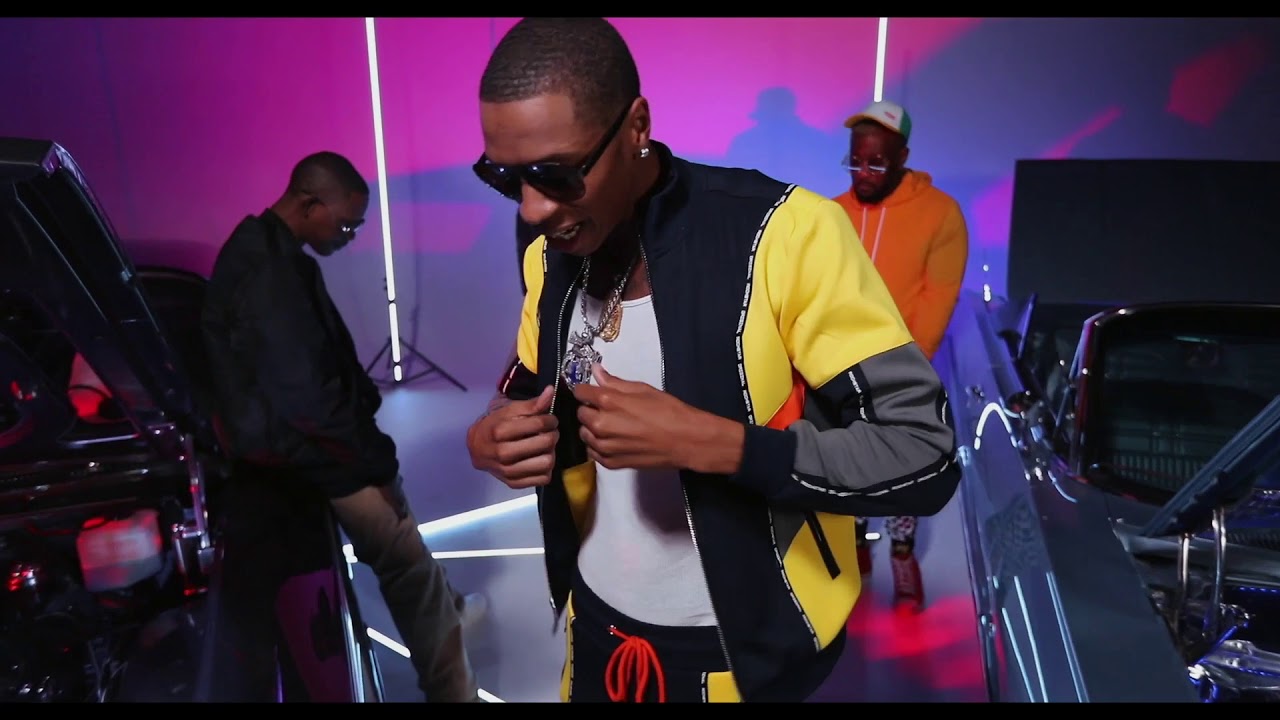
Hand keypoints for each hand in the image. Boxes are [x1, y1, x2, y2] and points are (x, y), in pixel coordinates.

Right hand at [467, 386, 558, 488]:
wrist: (478, 449)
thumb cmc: (496, 426)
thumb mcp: (510, 411)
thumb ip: (532, 404)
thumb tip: (551, 391)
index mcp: (500, 431)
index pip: (539, 424)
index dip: (550, 419)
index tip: (550, 420)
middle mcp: (502, 453)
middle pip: (545, 443)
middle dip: (552, 434)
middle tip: (549, 432)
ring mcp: (508, 471)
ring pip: (547, 463)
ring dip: (551, 452)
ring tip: (545, 446)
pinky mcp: (514, 484)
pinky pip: (544, 478)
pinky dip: (546, 469)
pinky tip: (539, 459)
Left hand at [572, 365, 744, 472]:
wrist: (686, 441)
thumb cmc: (669, 413)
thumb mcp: (642, 389)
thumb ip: (615, 382)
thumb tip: (597, 372)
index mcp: (608, 401)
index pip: (580, 392)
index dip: (586, 391)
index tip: (592, 392)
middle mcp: (601, 425)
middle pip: (581, 414)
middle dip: (591, 409)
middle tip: (608, 409)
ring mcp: (605, 446)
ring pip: (585, 434)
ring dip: (593, 428)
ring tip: (613, 426)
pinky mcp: (611, 463)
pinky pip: (593, 452)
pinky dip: (599, 446)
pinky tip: (615, 440)